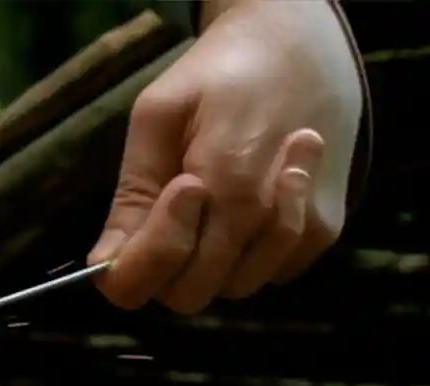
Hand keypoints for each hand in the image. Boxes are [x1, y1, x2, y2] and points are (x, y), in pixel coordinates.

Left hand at [89, 0, 363, 312]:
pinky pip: (266, 275)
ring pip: (232, 291)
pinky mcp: (324, 230)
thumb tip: (105, 264)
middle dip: (167, 265)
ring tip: (212, 193)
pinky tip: (241, 203)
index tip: (140, 223)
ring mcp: (304, 227)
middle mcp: (268, 213)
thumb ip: (132, 195)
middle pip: (192, 294)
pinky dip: (242, 255)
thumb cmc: (220, 75)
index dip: (136, 264)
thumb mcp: (158, 116)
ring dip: (207, 261)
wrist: (302, 47)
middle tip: (172, 203)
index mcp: (225, 179)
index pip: (164, 272)